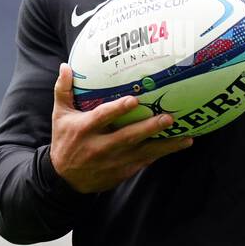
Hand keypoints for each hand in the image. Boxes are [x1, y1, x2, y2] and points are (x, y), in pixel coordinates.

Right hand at [49, 63, 193, 193]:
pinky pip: (145, 161)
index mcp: (84, 130)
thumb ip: (63, 90)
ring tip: (185, 137)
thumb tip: (65, 66)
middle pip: (127, 137)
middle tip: (168, 117)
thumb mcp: (59, 116)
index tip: (134, 100)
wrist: (64, 180)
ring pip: (142, 152)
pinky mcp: (123, 171)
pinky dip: (161, 153)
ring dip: (165, 145)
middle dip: (149, 128)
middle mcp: (100, 147)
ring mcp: (113, 161)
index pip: (102, 118)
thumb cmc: (64, 141)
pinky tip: (180, 145)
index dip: (118, 110)